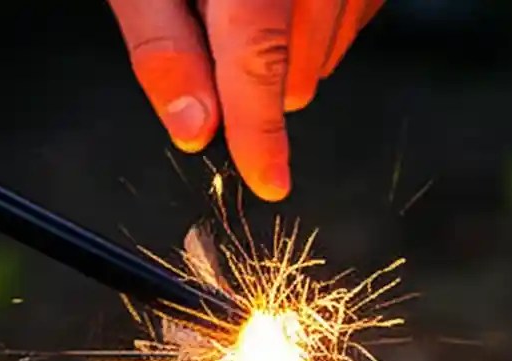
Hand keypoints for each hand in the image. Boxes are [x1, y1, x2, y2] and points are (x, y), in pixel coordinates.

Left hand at [109, 0, 384, 201]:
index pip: (260, 66)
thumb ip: (163, 48)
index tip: (268, 183)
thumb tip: (191, 127)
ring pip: (326, 59)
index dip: (259, 134)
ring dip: (284, 54)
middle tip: (207, 26)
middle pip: (297, 77)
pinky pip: (349, 26)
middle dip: (250, 83)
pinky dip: (314, 30)